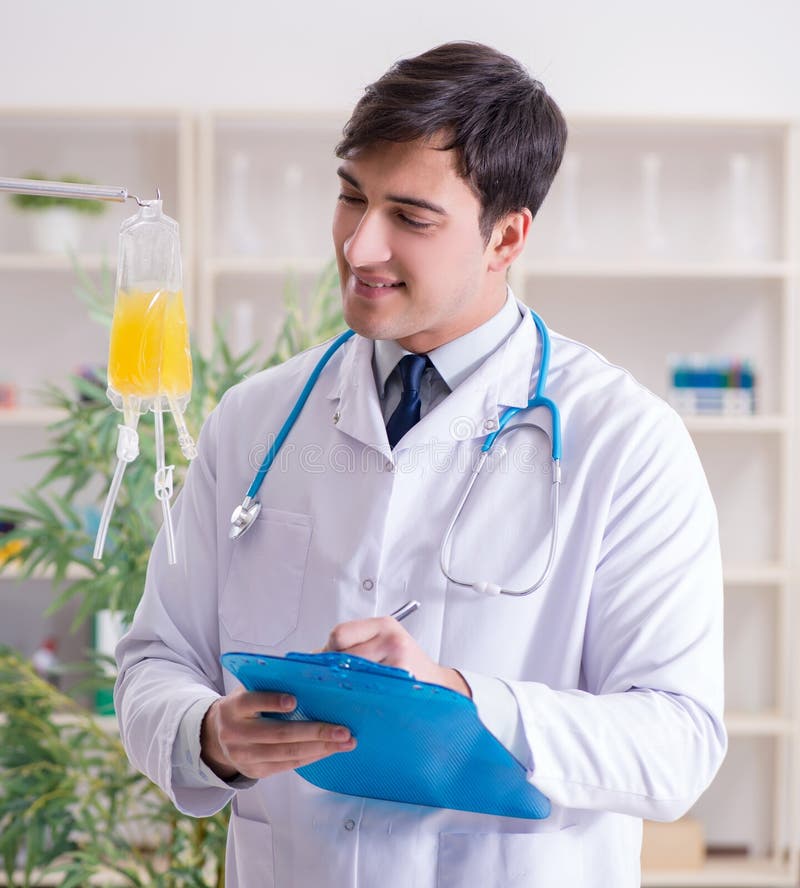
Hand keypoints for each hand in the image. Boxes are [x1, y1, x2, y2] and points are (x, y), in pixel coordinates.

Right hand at [200, 688, 356, 780]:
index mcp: (234, 706)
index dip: (272, 701)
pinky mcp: (256, 771)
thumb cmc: (246, 706)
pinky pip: (288, 765)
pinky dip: (312, 756)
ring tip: (345, 742)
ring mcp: (244, 755)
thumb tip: (316, 662)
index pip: (252, 701)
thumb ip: (276, 680)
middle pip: (278, 733)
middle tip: (342, 730)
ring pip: (287, 753)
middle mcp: (236, 733)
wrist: (218, 737)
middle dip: (314, 731)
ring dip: (320, 748)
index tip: (294, 700)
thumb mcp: (251, 688)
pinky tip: (330, 750)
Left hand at [321, 616, 471, 697]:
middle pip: (342, 656)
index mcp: (384, 625)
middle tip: (334, 681)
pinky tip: (359, 699)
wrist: (437, 686)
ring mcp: (396, 663)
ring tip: (349, 690)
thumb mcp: (384, 642)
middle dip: (333, 670)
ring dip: (343, 685)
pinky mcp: (398, 685)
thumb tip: (313, 657)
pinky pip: (364, 693)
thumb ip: (353, 644)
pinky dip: (357, 697)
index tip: (330, 661)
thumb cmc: (407, 665)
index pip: (340, 634)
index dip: (330, 650)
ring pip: (350, 676)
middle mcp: (391, 640)